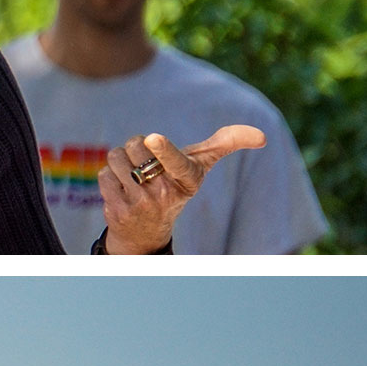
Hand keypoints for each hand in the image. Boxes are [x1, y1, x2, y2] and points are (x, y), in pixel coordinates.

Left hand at [98, 124, 262, 253]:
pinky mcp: (119, 210)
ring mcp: (142, 204)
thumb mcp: (200, 166)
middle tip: (145, 162)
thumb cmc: (176, 185)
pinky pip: (104, 175)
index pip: (177, 163)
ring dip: (120, 160)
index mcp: (189, 180)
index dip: (164, 149)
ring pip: (116, 158)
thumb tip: (262, 136)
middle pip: (135, 147)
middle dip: (135, 146)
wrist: (147, 229)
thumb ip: (226, 144)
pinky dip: (109, 177)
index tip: (154, 139)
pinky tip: (122, 190)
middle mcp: (166, 194)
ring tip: (133, 175)